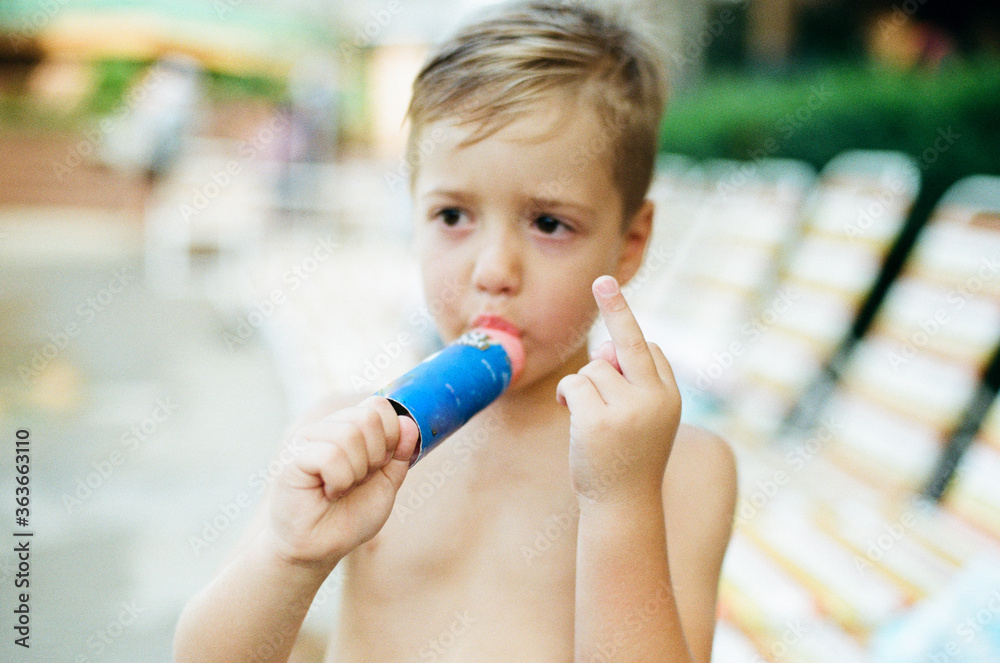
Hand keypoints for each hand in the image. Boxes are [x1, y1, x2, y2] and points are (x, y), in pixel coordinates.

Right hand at [264, 395, 418, 567]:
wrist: (319, 549)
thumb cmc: (348, 516)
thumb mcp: (386, 483)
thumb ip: (399, 454)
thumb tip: (409, 423)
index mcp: (348, 428)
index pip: (379, 406)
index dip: (391, 436)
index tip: (379, 466)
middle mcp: (325, 428)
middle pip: (368, 417)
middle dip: (375, 456)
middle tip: (359, 480)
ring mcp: (305, 440)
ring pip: (349, 434)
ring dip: (356, 471)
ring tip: (342, 488)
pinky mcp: (291, 459)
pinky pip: (330, 455)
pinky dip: (339, 480)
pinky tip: (329, 493)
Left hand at [556, 275, 680, 502]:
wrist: (623, 507)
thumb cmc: (628, 461)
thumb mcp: (642, 421)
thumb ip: (632, 384)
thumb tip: (606, 348)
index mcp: (668, 396)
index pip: (648, 349)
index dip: (626, 331)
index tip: (609, 292)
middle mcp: (654, 398)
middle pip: (628, 342)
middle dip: (616, 307)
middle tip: (602, 280)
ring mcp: (628, 408)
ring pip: (593, 368)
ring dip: (583, 388)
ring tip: (590, 419)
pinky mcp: (599, 420)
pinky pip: (575, 384)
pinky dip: (568, 397)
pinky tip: (573, 417)